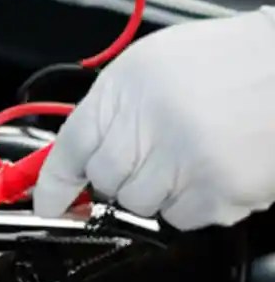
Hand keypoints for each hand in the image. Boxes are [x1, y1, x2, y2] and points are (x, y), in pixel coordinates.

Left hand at [34, 7, 274, 229]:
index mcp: (128, 85)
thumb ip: (116, 109)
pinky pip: (182, 218)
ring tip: (194, 156)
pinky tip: (216, 169)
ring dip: (161, 191)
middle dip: (122, 179)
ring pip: (141, 205)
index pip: (71, 145)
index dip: (52, 181)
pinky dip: (196, 204)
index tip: (47, 200)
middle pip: (105, 182)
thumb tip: (80, 157)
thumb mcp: (157, 65)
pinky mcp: (219, 189)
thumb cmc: (235, 63)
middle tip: (155, 158)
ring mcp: (184, 159)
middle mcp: (150, 121)